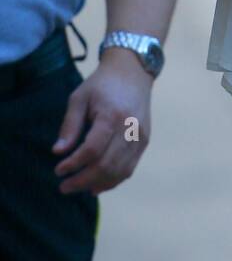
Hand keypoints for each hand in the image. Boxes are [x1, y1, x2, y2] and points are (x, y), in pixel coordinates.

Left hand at [52, 49, 153, 193]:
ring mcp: (140, 136)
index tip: (58, 170)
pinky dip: (113, 180)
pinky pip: (130, 168)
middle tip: (64, 187)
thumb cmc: (101, 84)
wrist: (133, 72)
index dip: (74, 164)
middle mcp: (129, 129)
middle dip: (83, 180)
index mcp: (111, 115)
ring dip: (97, 184)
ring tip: (79, 188)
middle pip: (106, 165)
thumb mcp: (79, 98)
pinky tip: (97, 185)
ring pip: (120, 171)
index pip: (92, 150)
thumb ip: (70, 125)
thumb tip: (58, 152)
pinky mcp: (144, 141)